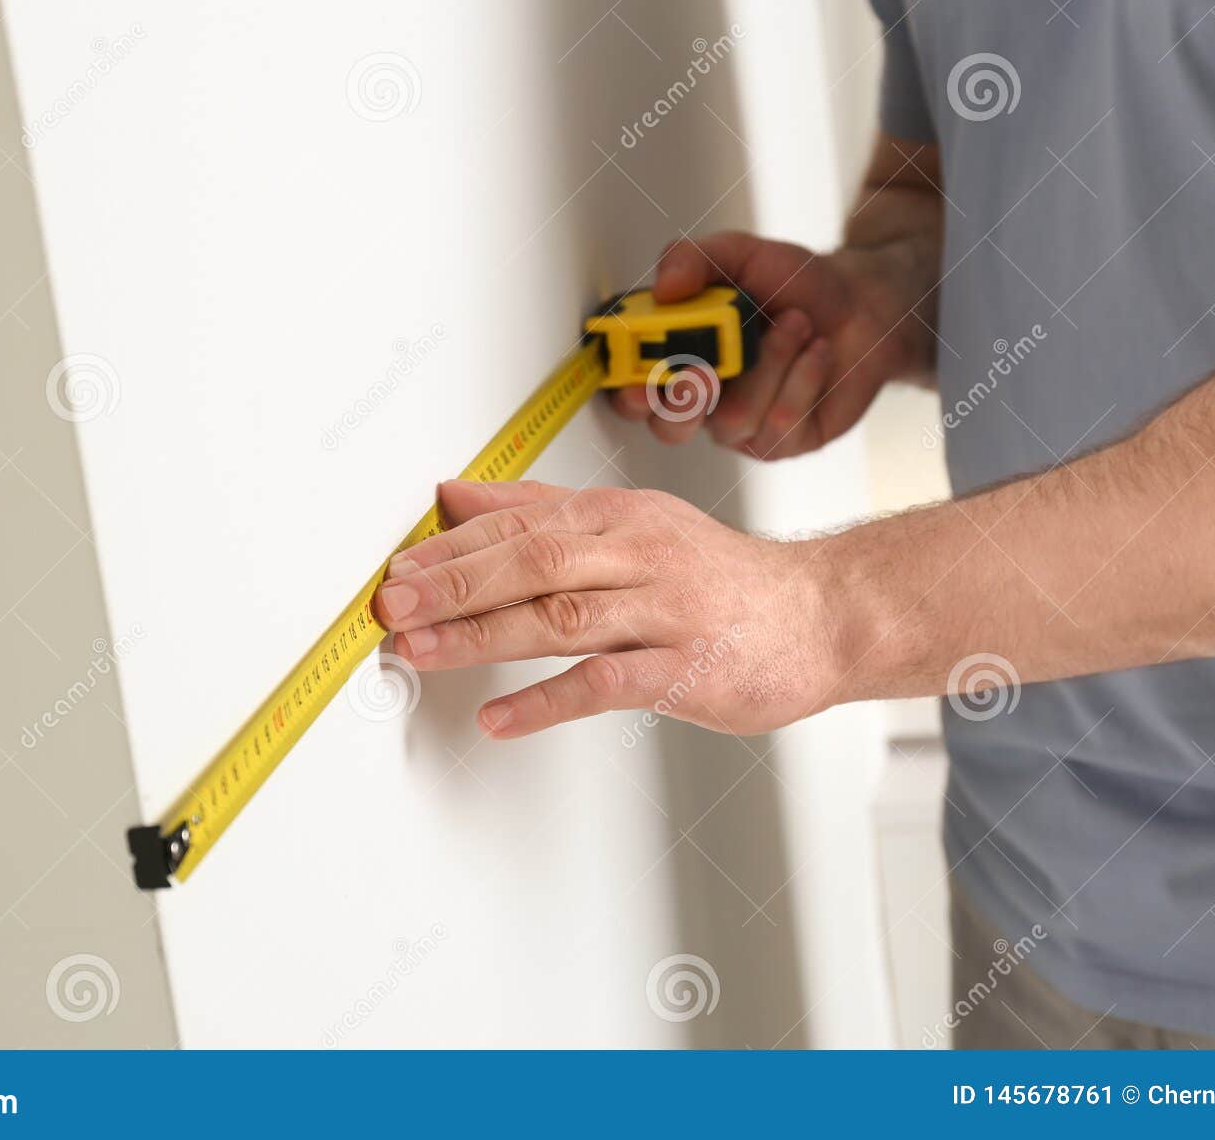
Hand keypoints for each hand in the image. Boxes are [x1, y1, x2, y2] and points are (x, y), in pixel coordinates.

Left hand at [372, 479, 836, 738]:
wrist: (820, 615)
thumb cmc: (718, 576)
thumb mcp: (630, 523)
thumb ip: (539, 509)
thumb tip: (458, 497)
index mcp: (619, 517)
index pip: (521, 524)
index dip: (452, 547)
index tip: (399, 569)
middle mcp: (638, 555)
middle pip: (534, 561)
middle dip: (454, 583)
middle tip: (394, 605)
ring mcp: (664, 612)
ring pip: (562, 616)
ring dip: (482, 636)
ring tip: (422, 652)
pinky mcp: (685, 669)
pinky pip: (608, 683)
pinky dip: (547, 701)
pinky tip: (499, 717)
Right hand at [611, 230, 933, 458]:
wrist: (864, 304)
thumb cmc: (794, 284)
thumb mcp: (741, 255)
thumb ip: (694, 259)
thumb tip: (663, 286)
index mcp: (676, 357)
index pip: (633, 389)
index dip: (627, 391)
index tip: (635, 380)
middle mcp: (702, 400)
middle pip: (669, 428)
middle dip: (682, 402)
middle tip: (702, 372)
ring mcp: (742, 427)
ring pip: (733, 420)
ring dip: (767, 365)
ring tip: (796, 324)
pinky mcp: (783, 442)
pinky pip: (780, 423)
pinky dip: (801, 377)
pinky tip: (816, 352)